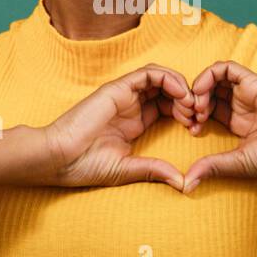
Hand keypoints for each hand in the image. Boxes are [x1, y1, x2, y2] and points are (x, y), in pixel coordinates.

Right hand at [41, 63, 197, 192]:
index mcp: (134, 122)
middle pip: (167, 91)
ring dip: (181, 87)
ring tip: (191, 104)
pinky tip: (180, 93)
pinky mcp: (117, 88)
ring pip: (160, 78)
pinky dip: (168, 78)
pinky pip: (148, 74)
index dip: (185, 114)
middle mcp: (130, 105)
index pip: (166, 107)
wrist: (57, 158)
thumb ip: (154, 171)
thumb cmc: (84, 166)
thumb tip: (183, 182)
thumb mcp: (128, 169)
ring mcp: (124, 95)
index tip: (196, 129)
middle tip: (199, 116)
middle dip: (188, 100)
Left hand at [183, 60, 256, 193]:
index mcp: (237, 123)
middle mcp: (240, 105)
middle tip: (191, 117)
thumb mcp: (238, 163)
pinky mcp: (253, 82)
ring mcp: (247, 92)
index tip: (192, 131)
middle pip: (208, 93)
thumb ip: (212, 166)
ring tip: (197, 106)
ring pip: (214, 78)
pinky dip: (209, 74)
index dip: (194, 117)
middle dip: (192, 102)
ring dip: (198, 88)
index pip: (208, 111)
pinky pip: (227, 68)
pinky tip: (203, 91)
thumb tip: (186, 184)